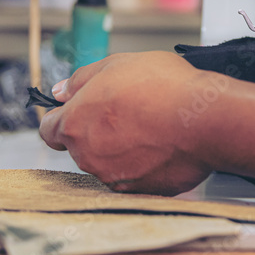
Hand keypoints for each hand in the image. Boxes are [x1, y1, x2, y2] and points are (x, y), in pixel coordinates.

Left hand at [39, 52, 212, 195]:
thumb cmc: (164, 88)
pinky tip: (162, 143)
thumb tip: (60, 91)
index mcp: (75, 124)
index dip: (64, 117)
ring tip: (150, 124)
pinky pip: (135, 175)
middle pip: (81, 145)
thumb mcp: (117, 64)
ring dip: (121, 147)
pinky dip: (143, 163)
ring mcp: (113, 177)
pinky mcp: (140, 190)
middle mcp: (87, 156)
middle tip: (128, 110)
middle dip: (97, 130)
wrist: (205, 119)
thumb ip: (81, 79)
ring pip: (107, 162)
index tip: (80, 110)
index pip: (49, 129)